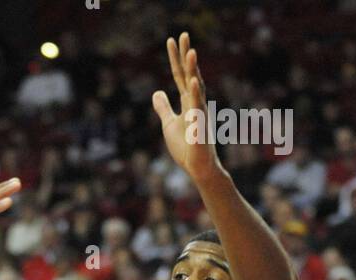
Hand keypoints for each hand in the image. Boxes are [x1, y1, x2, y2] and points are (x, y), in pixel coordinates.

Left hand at [152, 33, 220, 185]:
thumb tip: (156, 92)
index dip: (175, 59)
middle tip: (183, 34)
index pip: (180, 75)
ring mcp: (199, 113)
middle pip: (189, 75)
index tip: (171, 40)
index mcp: (188, 101)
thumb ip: (163, 107)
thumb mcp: (168, 124)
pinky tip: (193, 82)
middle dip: (186, 56)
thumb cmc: (186, 146)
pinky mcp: (199, 127)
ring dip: (193, 70)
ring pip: (196, 87)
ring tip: (190, 51)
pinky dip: (196, 95)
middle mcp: (195, 103)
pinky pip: (197, 109)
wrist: (197, 167)